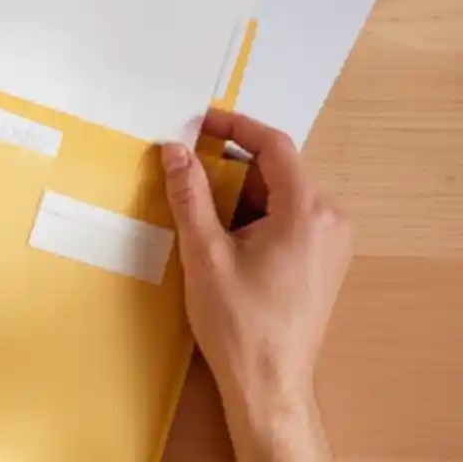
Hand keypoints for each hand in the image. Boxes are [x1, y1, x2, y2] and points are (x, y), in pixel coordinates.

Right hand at [162, 109, 351, 461]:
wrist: (269, 383)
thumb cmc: (239, 323)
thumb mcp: (204, 253)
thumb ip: (189, 195)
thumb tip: (174, 151)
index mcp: (307, 212)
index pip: (274, 147)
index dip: (235, 127)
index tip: (200, 120)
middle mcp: (329, 220)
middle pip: (276, 171)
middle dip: (230, 168)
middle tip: (186, 172)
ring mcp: (331, 242)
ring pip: (280, 196)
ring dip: (239, 195)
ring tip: (198, 213)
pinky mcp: (322, 261)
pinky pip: (287, 219)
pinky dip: (253, 217)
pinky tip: (222, 237)